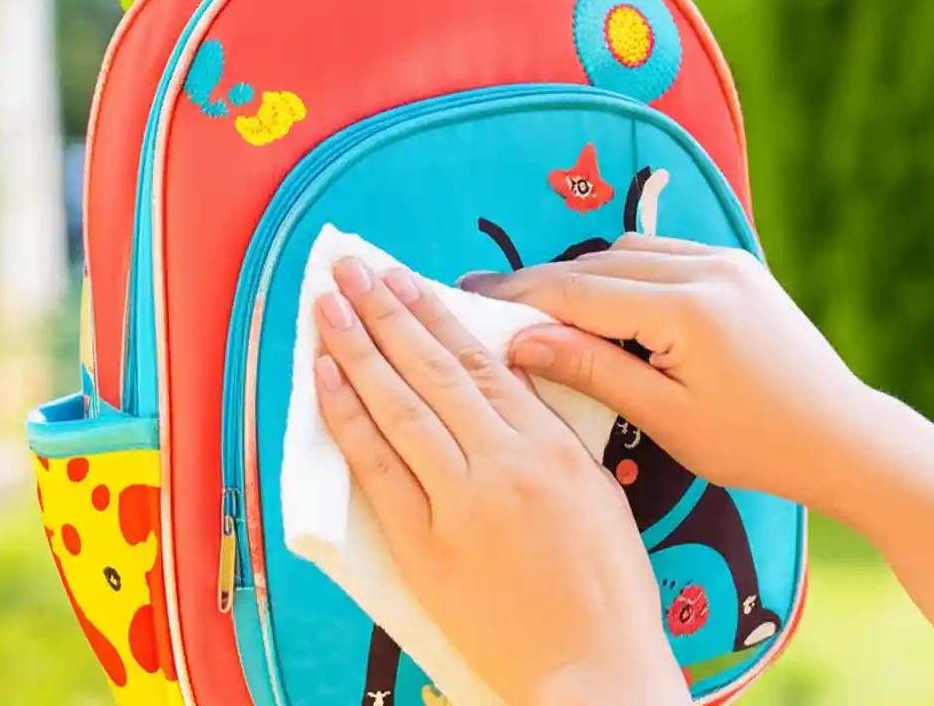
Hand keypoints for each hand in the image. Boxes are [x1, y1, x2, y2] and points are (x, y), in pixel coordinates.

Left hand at [313, 257, 690, 705]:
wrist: (592, 671)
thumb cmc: (606, 590)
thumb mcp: (599, 493)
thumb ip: (552, 436)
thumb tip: (507, 387)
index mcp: (554, 448)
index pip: (484, 363)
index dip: (435, 315)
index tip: (404, 278)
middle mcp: (505, 465)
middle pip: (434, 370)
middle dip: (387, 311)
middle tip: (351, 267)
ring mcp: (461, 504)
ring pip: (401, 407)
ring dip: (359, 348)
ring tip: (327, 304)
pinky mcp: (426, 547)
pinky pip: (378, 470)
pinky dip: (349, 420)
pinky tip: (326, 379)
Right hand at [460, 234, 871, 512]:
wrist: (843, 437)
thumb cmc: (756, 444)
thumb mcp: (667, 418)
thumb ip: (592, 371)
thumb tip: (521, 343)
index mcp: (688, 309)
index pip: (578, 291)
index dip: (517, 296)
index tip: (466, 299)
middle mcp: (706, 267)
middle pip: (597, 263)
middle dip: (540, 283)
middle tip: (487, 305)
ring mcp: (724, 259)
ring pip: (625, 251)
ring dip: (580, 276)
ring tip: (538, 310)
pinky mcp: (734, 265)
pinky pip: (658, 255)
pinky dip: (619, 273)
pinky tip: (598, 304)